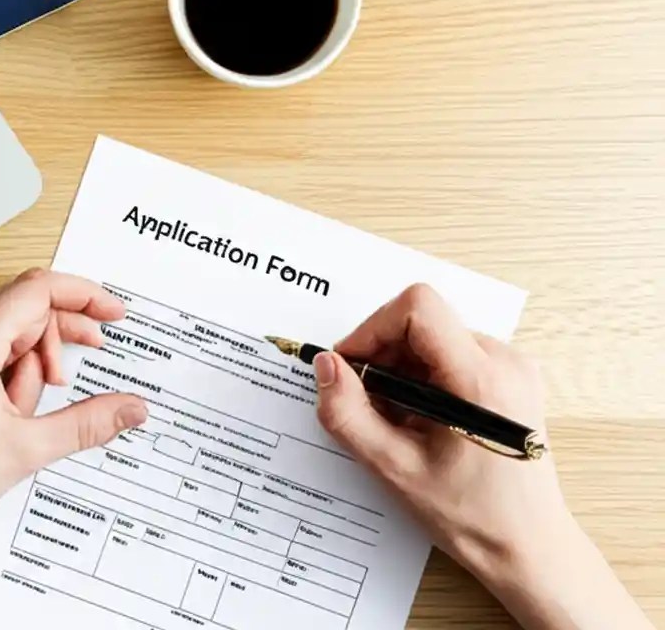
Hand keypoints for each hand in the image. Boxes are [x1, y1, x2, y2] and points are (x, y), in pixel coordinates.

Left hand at [0, 271, 148, 629]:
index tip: (111, 313)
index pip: (37, 290)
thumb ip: (88, 422)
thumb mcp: (28, 449)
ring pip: (6, 323)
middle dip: (53, 344)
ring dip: (29, 360)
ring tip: (21, 411)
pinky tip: (7, 405)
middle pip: (24, 305)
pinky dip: (7, 364)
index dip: (83, 296)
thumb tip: (130, 408)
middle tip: (64, 384)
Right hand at [313, 284, 566, 574]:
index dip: (372, 329)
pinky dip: (424, 377)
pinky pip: (453, 354)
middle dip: (383, 354)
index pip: (417, 308)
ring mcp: (513, 368)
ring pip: (434, 337)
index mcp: (481, 380)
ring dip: (402, 369)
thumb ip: (349, 414)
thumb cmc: (472, 516)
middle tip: (369, 404)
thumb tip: (326, 367)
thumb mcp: (395, 469)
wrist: (528, 546)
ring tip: (397, 420)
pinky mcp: (511, 379)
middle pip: (423, 321)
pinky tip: (420, 420)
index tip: (351, 365)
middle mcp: (505, 362)